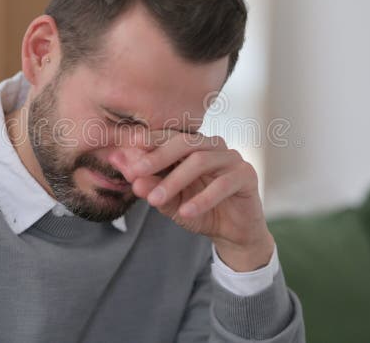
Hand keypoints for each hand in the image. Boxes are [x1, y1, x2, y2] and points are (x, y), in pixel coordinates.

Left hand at [109, 131, 274, 271]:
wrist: (231, 233)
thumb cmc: (198, 210)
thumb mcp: (169, 201)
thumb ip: (151, 186)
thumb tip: (127, 173)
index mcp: (193, 145)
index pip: (168, 137)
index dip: (147, 142)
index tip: (123, 153)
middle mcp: (212, 145)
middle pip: (184, 142)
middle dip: (157, 157)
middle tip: (134, 172)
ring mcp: (232, 158)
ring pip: (201, 160)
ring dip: (174, 180)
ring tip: (154, 200)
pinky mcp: (247, 176)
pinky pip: (223, 184)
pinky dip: (202, 199)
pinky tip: (185, 212)